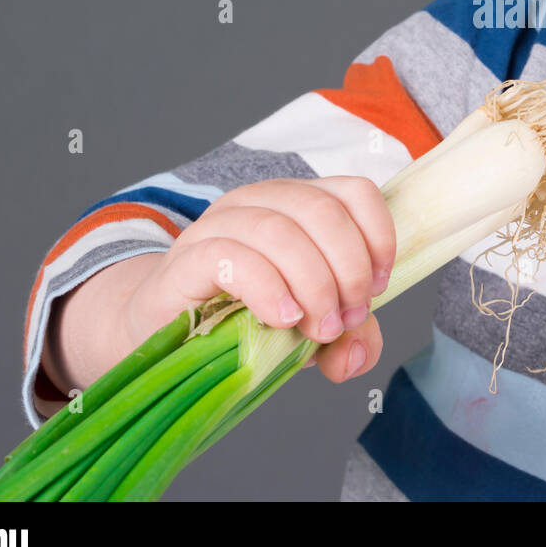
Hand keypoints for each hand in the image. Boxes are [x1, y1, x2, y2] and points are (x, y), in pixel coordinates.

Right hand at [112, 176, 394, 383]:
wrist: (166, 334)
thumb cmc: (246, 319)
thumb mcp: (312, 329)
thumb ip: (350, 338)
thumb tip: (357, 354)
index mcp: (298, 203)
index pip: (354, 192)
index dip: (377, 238)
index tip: (378, 288)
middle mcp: (260, 201)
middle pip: (323, 212)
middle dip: (349, 271)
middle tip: (347, 319)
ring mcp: (220, 224)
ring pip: (281, 231)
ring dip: (315, 285)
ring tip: (318, 329)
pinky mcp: (187, 257)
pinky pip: (234, 257)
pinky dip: (269, 289)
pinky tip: (281, 318)